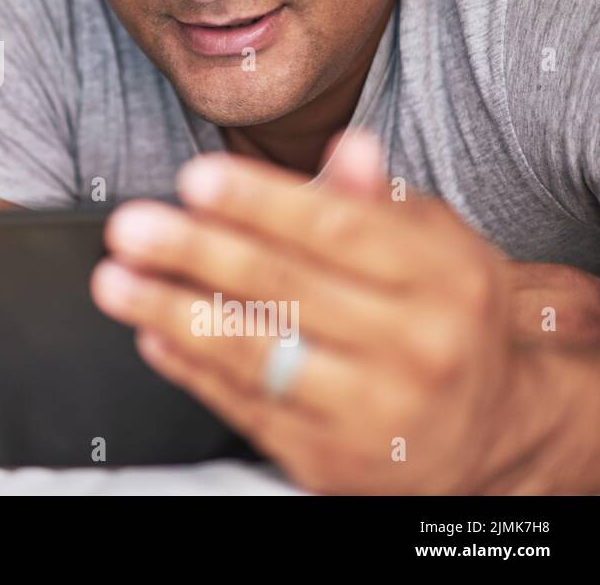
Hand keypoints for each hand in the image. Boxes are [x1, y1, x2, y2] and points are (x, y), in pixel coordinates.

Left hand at [90, 131, 557, 492]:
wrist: (491, 434)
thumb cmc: (446, 319)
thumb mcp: (435, 250)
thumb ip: (379, 203)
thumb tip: (348, 147)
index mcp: (443, 279)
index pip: (336, 230)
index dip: (260, 202)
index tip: (195, 178)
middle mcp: (415, 346)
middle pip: (285, 289)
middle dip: (196, 252)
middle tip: (131, 227)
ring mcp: (373, 410)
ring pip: (256, 353)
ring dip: (173, 312)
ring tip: (115, 279)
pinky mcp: (333, 459)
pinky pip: (247, 407)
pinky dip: (190, 369)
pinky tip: (151, 334)